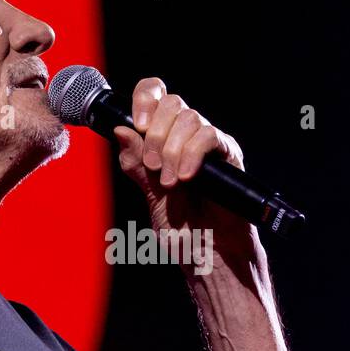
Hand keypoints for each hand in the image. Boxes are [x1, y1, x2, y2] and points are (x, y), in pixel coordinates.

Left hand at [112, 77, 254, 259]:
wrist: (210, 255)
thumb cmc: (182, 231)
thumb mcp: (150, 197)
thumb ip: (136, 166)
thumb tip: (121, 131)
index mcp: (164, 139)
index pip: (155, 95)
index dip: (145, 99)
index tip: (135, 126)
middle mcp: (187, 136)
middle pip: (171, 103)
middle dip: (155, 134)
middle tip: (153, 168)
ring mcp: (209, 144)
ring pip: (189, 118)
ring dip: (172, 150)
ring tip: (171, 183)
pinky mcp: (228, 154)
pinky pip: (209, 136)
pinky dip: (192, 154)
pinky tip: (186, 177)